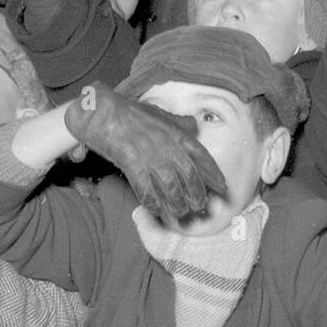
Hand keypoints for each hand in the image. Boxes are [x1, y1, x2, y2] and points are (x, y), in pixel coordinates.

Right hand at [63, 83, 227, 220]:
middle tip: (200, 207)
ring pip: (171, 187)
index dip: (214, 175)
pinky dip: (152, 202)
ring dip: (177, 203)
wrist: (103, 113)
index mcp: (177, 134)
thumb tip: (194, 125)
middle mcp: (168, 147)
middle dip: (197, 195)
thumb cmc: (131, 113)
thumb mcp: (161, 113)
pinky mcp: (133, 166)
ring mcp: (150, 158)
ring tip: (181, 213)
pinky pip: (146, 190)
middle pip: (190, 177)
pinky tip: (155, 209)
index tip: (222, 188)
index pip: (202, 157)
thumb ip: (179, 123)